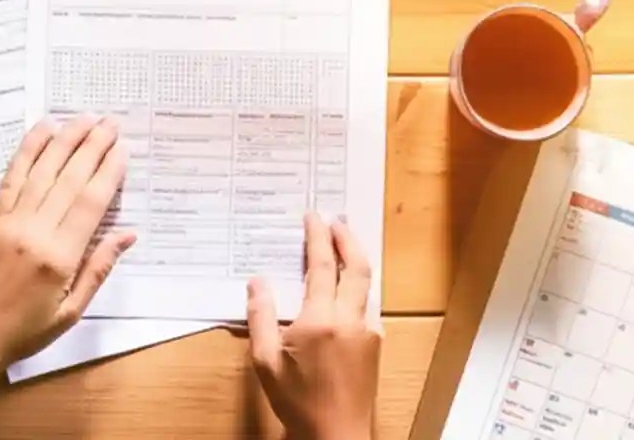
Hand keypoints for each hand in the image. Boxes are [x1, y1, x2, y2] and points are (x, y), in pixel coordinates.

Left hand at [0, 116, 132, 374]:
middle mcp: (34, 232)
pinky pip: (13, 178)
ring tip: (83, 118)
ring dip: (64, 141)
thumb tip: (127, 235)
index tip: (123, 149)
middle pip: (69, 179)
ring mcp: (11, 222)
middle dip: (92, 147)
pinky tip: (41, 132)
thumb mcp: (71, 311)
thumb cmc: (24, 332)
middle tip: (111, 122)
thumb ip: (98, 269)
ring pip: (42, 171)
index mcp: (58, 257)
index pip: (90, 203)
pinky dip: (28, 152)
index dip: (109, 172)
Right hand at [247, 213, 381, 439]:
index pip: (321, 266)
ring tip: (343, 243)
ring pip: (367, 283)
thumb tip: (257, 281)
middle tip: (335, 219)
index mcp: (320, 320)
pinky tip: (349, 286)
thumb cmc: (297, 402)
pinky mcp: (376, 343)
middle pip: (356, 265)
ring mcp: (368, 331)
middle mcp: (350, 319)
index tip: (313, 216)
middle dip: (347, 237)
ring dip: (356, 258)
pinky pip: (369, 303)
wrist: (334, 435)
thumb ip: (261, 317)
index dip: (317, 236)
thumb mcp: (265, 361)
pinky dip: (359, 284)